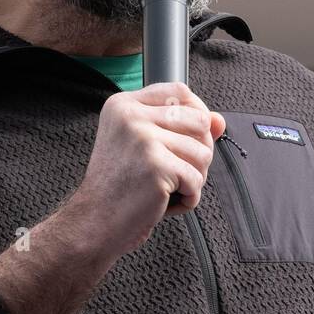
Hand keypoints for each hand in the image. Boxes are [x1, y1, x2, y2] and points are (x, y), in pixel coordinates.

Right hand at [0, 82, 224, 313]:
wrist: (92, 223)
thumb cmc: (119, 188)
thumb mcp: (145, 148)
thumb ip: (182, 129)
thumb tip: (220, 121)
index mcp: (123, 105)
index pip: (179, 91)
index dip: (197, 112)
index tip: (191, 138)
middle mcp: (131, 115)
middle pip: (199, 120)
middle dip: (199, 152)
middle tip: (177, 174)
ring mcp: (143, 139)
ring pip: (203, 151)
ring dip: (195, 178)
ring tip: (168, 189)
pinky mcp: (156, 165)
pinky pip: (196, 179)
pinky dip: (188, 198)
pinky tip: (164, 203)